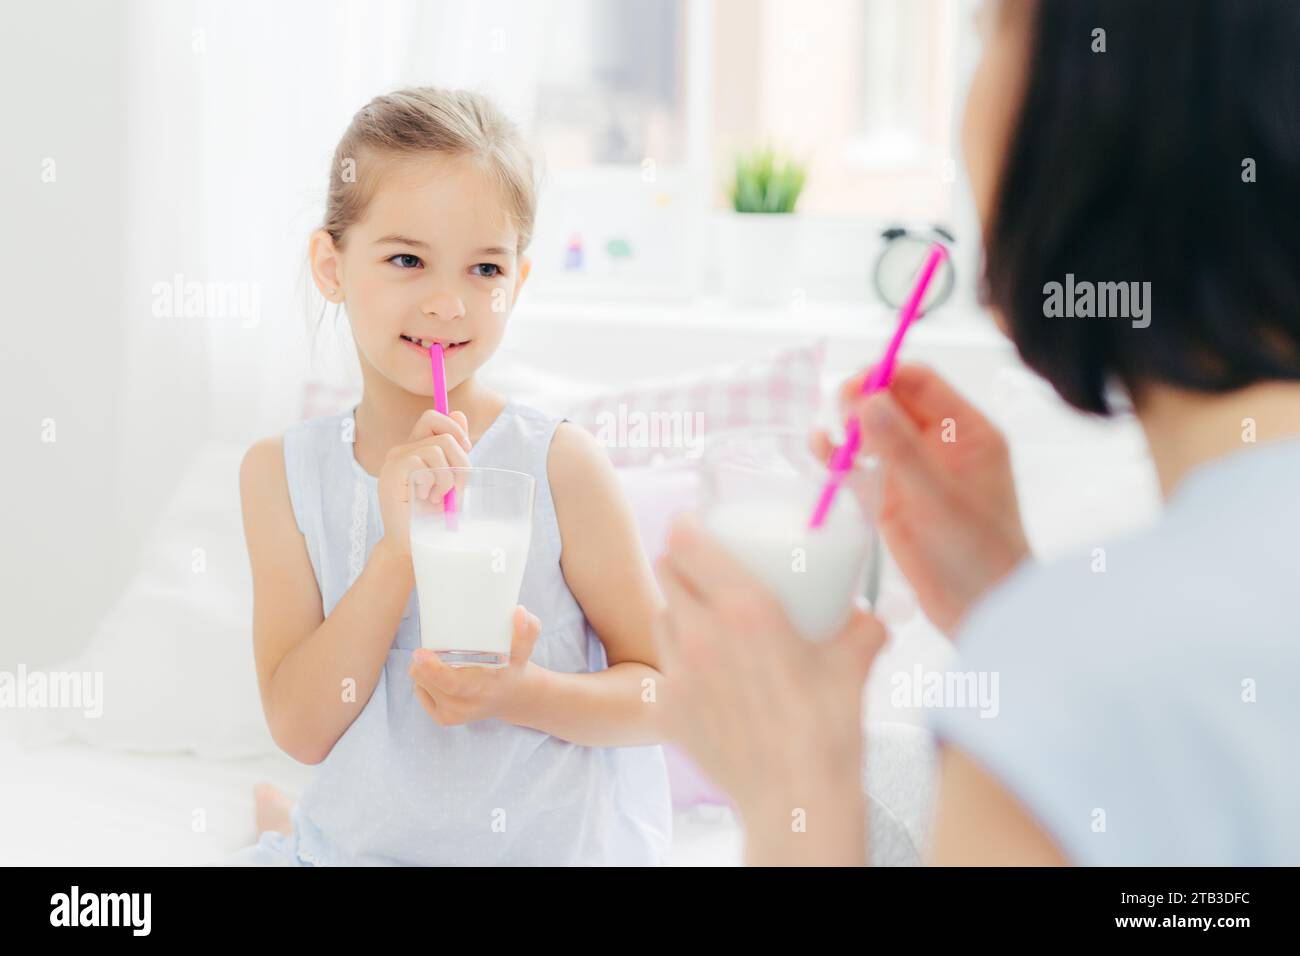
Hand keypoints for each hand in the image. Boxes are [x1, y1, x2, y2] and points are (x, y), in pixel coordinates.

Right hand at [376, 408, 472, 559]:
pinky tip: (426, 497)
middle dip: (460, 457)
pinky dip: (436, 482)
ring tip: (438, 496)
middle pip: (442, 430)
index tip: (467, 451)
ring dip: (448, 477)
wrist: (412, 543)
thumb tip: (459, 413)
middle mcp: (402, 449)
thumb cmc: (432, 514)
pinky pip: (425, 462)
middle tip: (456, 484)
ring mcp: (395, 458)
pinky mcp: (392, 471)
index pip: (434, 417)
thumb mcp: (452, 478)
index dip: (455, 429)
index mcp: (415, 448)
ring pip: (438, 448)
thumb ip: (455, 449)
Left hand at [409, 605, 542, 725]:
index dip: (433, 668)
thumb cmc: (512, 668)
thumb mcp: (523, 651)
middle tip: (426, 648)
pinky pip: (420, 692)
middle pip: (427, 681)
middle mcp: (468, 705)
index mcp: (486, 688)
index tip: (420, 652)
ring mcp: (454, 714)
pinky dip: (423, 681)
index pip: (452, 683)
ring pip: (420, 683)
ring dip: (421, 669)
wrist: (511, 699)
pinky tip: (437, 675)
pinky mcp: (443, 719)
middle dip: (420, 663)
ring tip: (436, 659)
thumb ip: (527, 631)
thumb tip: (520, 611)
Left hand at [653, 513, 885, 836]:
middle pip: (665, 573)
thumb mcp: (853, 665)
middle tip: (701, 571)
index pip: (687, 543)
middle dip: (680, 564)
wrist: (797, 799)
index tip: (691, 523)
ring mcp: (679, 673)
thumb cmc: (829, 731)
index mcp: (746, 609)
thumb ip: (862, 628)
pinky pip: (663, 669)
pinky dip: (679, 664)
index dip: (684, 526)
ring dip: (677, 612)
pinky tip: (706, 678)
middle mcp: (702, 634)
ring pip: (660, 619)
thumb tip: (868, 616)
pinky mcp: (666, 709)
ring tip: (705, 624)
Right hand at [813, 363, 1029, 635]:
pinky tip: (822, 452)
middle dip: (861, 402)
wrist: (982, 612)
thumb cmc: (978, 554)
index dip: (885, 377)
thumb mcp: (938, 497)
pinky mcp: (891, 500)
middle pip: (892, 402)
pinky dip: (840, 459)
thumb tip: (865, 398)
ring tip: (831, 441)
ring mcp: (913, 473)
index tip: (853, 389)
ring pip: (872, 434)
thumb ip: (900, 448)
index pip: (921, 382)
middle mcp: (940, 446)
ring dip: (847, 430)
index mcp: (967, 433)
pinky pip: (860, 468)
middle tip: (840, 416)